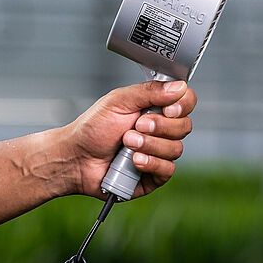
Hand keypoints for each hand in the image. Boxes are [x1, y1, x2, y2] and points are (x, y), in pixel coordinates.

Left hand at [69, 78, 196, 198]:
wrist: (76, 156)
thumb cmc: (93, 128)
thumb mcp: (119, 101)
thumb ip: (149, 91)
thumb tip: (179, 86)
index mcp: (155, 108)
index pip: (186, 102)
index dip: (183, 105)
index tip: (168, 108)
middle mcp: (161, 130)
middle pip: (184, 126)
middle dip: (160, 127)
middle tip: (136, 126)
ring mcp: (159, 153)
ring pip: (176, 149)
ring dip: (149, 145)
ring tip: (126, 143)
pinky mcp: (154, 175)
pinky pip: (167, 170)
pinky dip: (150, 163)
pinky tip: (133, 161)